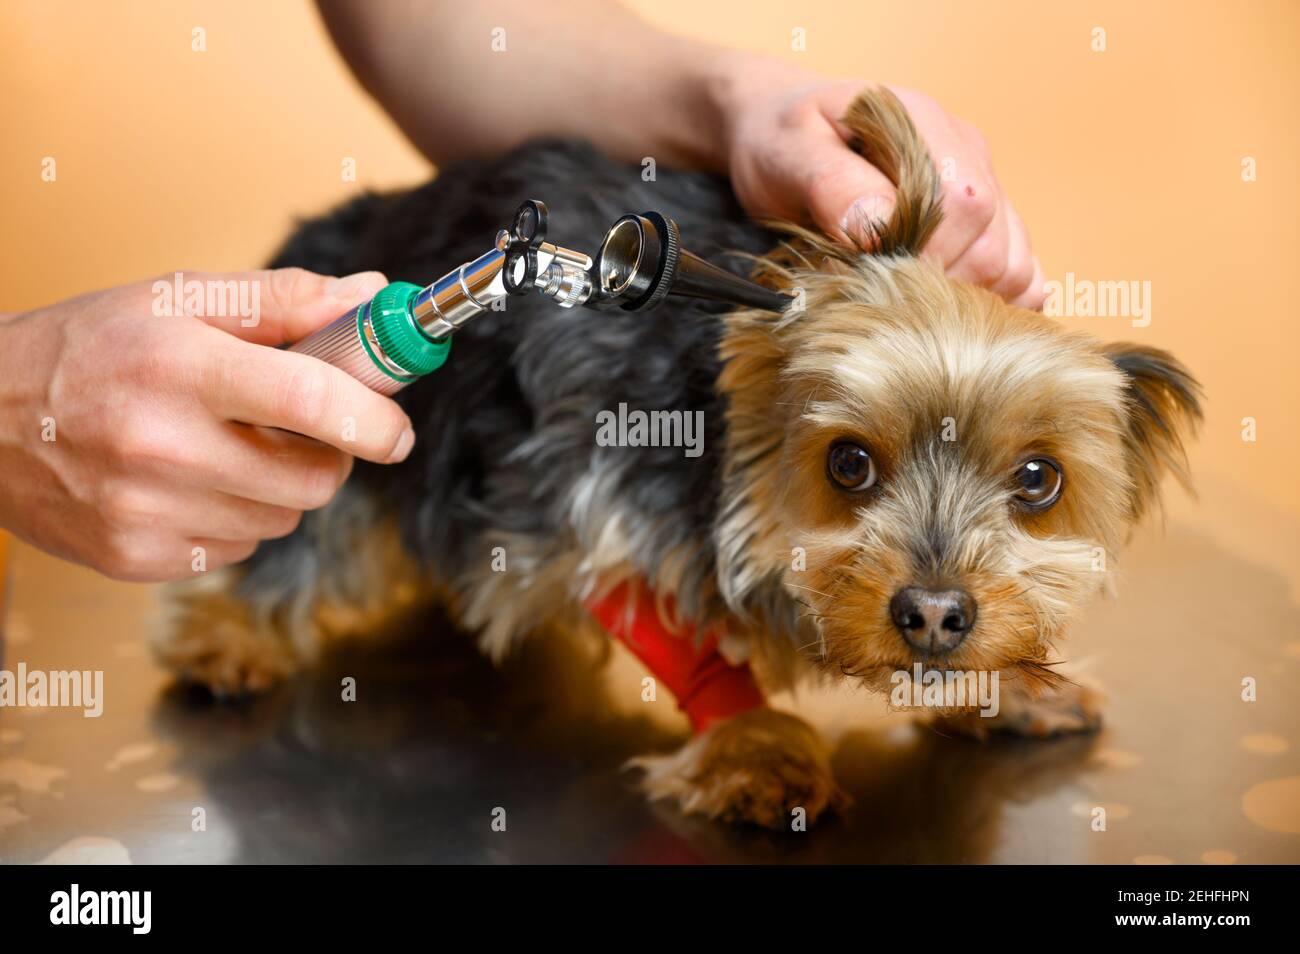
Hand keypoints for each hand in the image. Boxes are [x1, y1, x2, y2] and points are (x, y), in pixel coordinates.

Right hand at [0, 268, 412, 581]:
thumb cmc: (89, 347)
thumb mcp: (178, 299)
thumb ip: (283, 300)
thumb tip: (371, 297)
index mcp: (181, 367)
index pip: (310, 402)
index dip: (374, 419)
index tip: (398, 431)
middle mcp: (163, 445)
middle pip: (312, 478)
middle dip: (326, 455)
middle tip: (297, 428)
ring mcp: (147, 510)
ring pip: (281, 518)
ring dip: (277, 487)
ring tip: (225, 447)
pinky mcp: (137, 557)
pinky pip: (236, 548)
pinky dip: (233, 518)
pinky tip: (189, 483)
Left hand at [722, 72, 1044, 308]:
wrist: (776, 134)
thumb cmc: (779, 144)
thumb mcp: (787, 155)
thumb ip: (831, 184)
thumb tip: (880, 224)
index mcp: (921, 123)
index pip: (963, 203)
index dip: (929, 257)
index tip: (879, 284)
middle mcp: (963, 150)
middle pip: (993, 243)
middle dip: (942, 290)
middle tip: (883, 306)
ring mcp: (980, 185)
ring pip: (1012, 265)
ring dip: (967, 303)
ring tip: (905, 310)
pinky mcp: (983, 221)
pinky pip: (1019, 273)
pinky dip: (992, 304)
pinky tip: (944, 314)